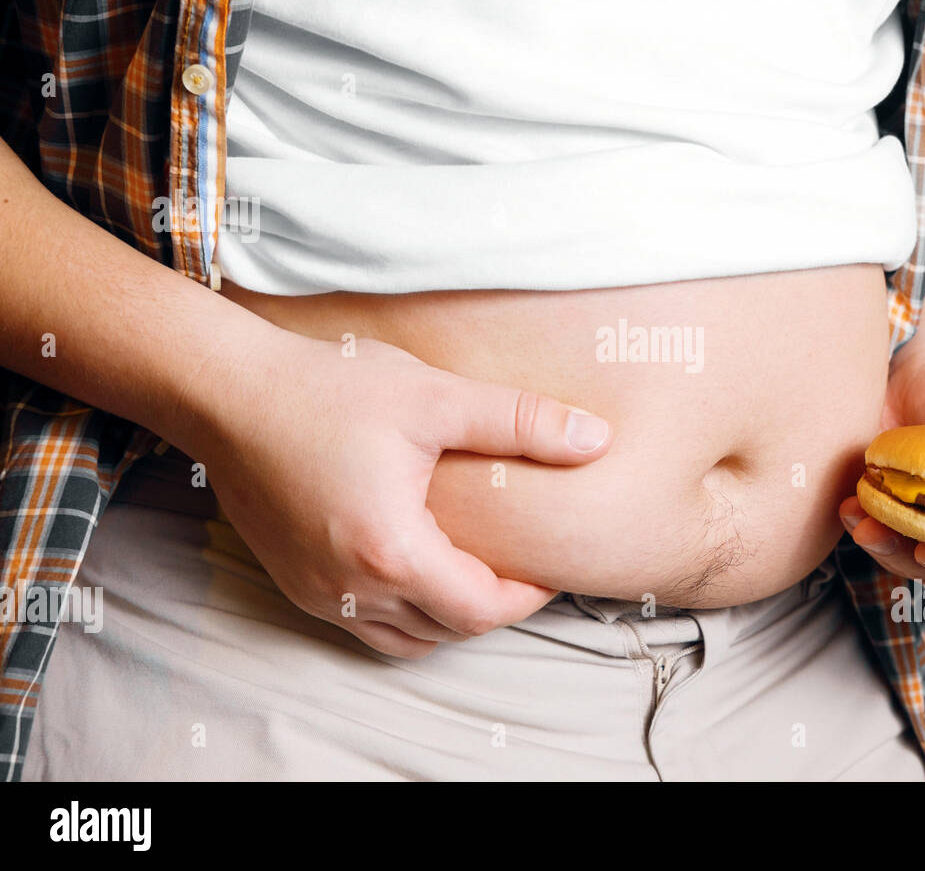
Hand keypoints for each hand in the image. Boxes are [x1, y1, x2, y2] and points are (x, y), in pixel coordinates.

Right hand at [192, 330, 612, 657]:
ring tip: (474, 568)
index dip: (527, 596)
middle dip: (492, 606)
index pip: (480, 610)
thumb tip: (597, 440)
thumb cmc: (326, 387)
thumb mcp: (435, 397)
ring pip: (402, 637)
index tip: (548, 563)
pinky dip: (402, 608)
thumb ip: (522, 422)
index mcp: (391, 551)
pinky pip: (361, 621)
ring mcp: (314, 592)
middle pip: (445, 631)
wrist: (226, 390)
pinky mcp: (293, 581)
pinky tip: (417, 560)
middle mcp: (349, 588)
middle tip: (521, 564)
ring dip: (446, 614)